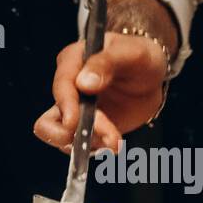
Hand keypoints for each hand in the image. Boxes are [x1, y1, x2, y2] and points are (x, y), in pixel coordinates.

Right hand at [34, 31, 168, 153]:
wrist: (152, 78)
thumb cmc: (139, 57)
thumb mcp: (130, 53)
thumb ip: (106, 63)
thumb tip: (84, 82)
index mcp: (73, 62)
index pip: (61, 86)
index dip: (65, 106)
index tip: (73, 122)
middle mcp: (68, 89)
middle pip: (49, 120)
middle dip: (69, 134)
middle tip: (97, 136)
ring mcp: (76, 111)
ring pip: (65, 138)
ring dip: (90, 143)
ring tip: (115, 141)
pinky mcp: (87, 128)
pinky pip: (83, 146)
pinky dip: (98, 148)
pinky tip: (115, 143)